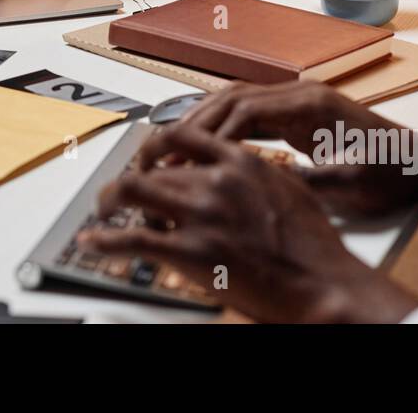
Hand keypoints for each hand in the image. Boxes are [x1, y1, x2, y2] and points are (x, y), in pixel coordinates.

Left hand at [78, 124, 417, 322]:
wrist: (324, 283)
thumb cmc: (315, 246)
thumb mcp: (290, 190)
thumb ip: (259, 175)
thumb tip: (242, 173)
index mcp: (241, 162)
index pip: (184, 134)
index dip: (157, 143)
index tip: (148, 155)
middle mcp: (216, 181)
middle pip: (156, 167)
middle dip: (136, 181)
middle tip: (123, 193)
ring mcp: (201, 214)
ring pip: (133, 191)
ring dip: (110, 199)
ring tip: (101, 208)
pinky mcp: (190, 251)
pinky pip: (132, 239)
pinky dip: (104, 239)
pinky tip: (92, 240)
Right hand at [148, 81, 417, 222]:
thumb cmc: (391, 173)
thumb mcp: (348, 185)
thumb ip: (302, 179)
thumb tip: (257, 182)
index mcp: (311, 105)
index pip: (245, 108)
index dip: (211, 133)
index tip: (186, 155)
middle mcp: (302, 93)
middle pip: (234, 95)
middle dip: (195, 120)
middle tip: (165, 146)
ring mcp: (300, 97)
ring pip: (238, 96)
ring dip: (205, 117)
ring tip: (175, 142)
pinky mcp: (300, 109)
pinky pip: (252, 106)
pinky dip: (224, 120)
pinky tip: (207, 139)